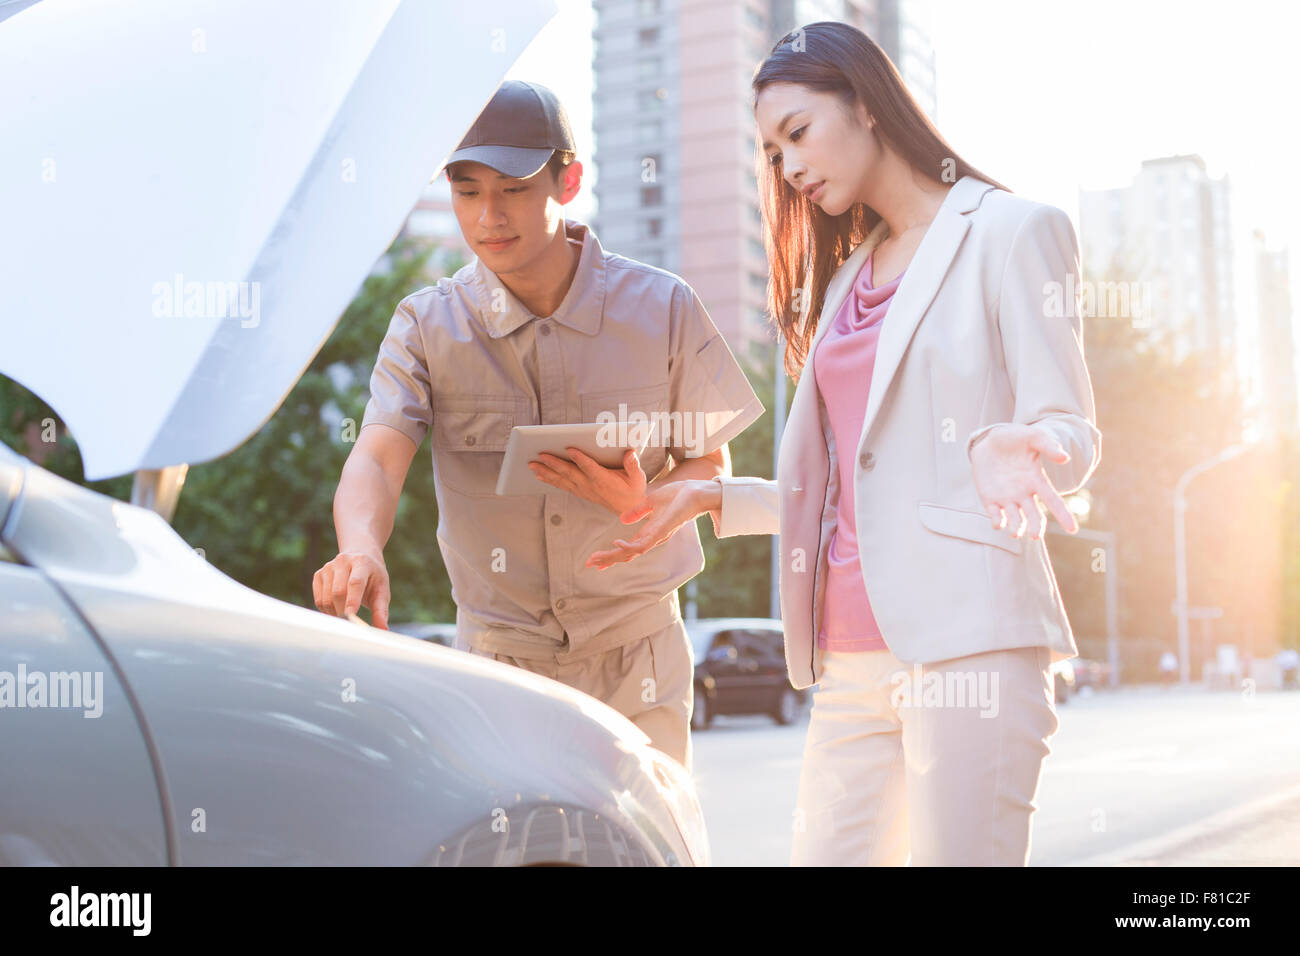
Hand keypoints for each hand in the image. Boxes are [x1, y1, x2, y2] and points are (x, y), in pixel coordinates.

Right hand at [313, 551, 390, 627]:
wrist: (361, 556)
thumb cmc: (373, 578)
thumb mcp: (382, 590)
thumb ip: (381, 610)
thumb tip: (383, 630)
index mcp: (362, 562)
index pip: (355, 582)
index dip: (352, 600)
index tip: (351, 616)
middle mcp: (343, 561)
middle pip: (338, 592)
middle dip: (343, 610)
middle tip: (350, 621)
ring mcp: (329, 567)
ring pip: (326, 598)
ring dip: (334, 612)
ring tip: (345, 614)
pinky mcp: (319, 574)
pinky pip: (319, 599)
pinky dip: (326, 609)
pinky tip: (336, 608)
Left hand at [529, 446, 646, 515]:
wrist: (630, 508)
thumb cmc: (634, 489)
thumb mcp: (638, 477)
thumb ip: (633, 465)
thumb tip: (630, 452)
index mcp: (604, 480)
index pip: (590, 468)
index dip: (580, 458)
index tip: (569, 448)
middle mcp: (591, 486)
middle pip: (570, 473)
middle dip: (554, 464)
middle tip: (540, 454)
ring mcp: (584, 490)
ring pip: (562, 480)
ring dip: (546, 472)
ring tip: (532, 465)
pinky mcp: (580, 492)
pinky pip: (562, 485)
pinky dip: (550, 480)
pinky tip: (538, 475)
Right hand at [586, 479, 712, 568]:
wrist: (696, 491)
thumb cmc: (678, 495)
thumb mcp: (651, 502)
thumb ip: (638, 512)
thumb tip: (622, 520)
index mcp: (648, 533)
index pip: (626, 549)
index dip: (610, 555)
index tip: (594, 561)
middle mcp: (652, 538)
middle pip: (626, 554)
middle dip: (607, 559)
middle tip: (589, 563)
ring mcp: (657, 537)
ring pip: (631, 553)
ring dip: (613, 556)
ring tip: (597, 558)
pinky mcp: (662, 531)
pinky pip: (644, 544)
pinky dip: (629, 546)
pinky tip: (617, 543)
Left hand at [969, 423, 1077, 538]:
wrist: (989, 439)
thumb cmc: (1015, 438)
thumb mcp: (1033, 437)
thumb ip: (1049, 446)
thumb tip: (1064, 458)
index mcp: (1037, 481)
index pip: (1053, 501)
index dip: (1064, 515)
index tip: (1073, 530)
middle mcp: (1024, 493)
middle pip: (1034, 516)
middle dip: (1036, 527)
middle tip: (1035, 536)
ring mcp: (1007, 498)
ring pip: (1015, 519)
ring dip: (1016, 528)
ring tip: (1015, 533)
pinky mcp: (990, 499)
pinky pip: (995, 515)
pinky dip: (997, 522)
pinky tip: (998, 523)